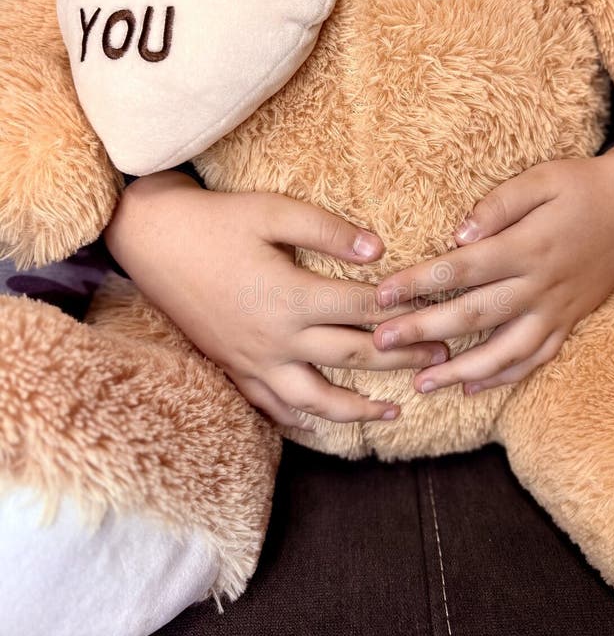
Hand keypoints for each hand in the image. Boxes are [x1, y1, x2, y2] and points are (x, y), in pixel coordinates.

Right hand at [105, 172, 446, 428]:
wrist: (149, 241)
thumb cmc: (214, 221)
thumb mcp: (272, 212)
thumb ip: (326, 231)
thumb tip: (378, 250)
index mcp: (292, 296)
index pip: (365, 308)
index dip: (406, 309)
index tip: (439, 308)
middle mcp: (278, 337)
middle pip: (355, 356)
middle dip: (403, 358)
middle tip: (442, 359)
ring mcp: (254, 360)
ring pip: (317, 398)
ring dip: (360, 407)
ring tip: (395, 411)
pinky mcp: (234, 367)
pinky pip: (271, 406)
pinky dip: (301, 419)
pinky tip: (321, 423)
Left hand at [374, 144, 613, 393]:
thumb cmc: (582, 186)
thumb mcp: (542, 179)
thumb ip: (498, 205)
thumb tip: (458, 235)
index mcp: (527, 247)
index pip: (461, 270)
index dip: (418, 283)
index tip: (381, 295)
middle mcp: (540, 285)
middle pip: (473, 316)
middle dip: (423, 332)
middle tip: (380, 344)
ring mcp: (556, 309)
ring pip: (504, 352)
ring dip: (460, 371)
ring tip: (421, 384)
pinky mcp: (568, 321)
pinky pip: (535, 358)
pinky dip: (504, 377)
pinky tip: (471, 387)